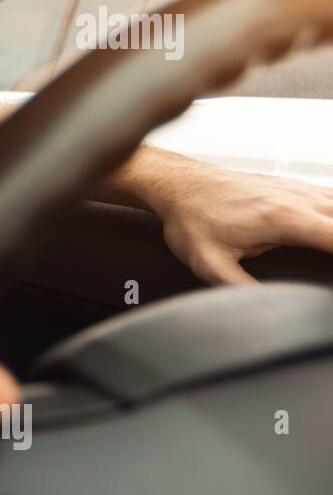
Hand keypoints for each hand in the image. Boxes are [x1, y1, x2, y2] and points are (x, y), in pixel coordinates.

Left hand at [148, 167, 332, 284]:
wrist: (178, 185)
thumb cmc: (191, 220)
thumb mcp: (209, 263)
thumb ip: (241, 287)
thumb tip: (268, 309)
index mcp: (284, 218)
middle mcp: (298, 199)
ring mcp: (298, 189)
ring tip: (332, 263)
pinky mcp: (294, 187)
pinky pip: (332, 199)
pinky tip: (331, 230)